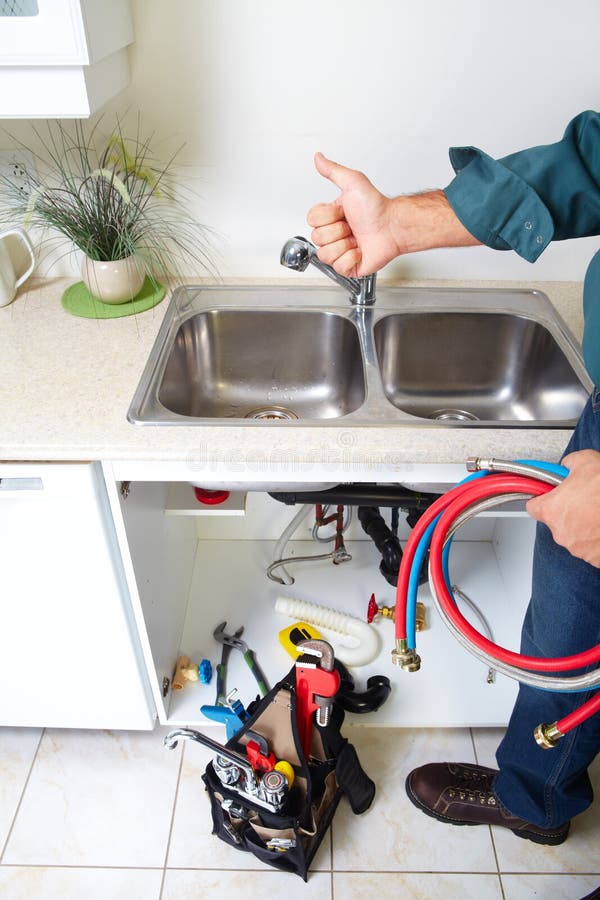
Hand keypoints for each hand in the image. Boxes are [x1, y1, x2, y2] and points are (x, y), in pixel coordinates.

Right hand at [307, 152, 401, 276]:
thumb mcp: (353, 182)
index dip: (328, 216)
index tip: (342, 211)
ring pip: (325, 255)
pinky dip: (351, 259)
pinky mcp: (348, 266)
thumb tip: (318, 157)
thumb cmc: (377, 207)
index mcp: (331, 217)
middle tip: (352, 226)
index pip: (312, 220)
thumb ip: (333, 170)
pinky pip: (338, 268)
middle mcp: (334, 234)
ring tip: (356, 239)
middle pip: (317, 238)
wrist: (393, 227)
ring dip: (344, 245)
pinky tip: (359, 250)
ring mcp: (340, 251)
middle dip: (338, 231)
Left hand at [526, 449, 599, 566]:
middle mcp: (560, 532)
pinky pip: (590, 547)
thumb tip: (566, 467)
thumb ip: (568, 465)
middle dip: (567, 511)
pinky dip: (596, 538)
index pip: (533, 507)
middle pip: (555, 521)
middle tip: (585, 500)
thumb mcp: (586, 461)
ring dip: (583, 525)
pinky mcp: (594, 559)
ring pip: (574, 535)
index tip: (548, 496)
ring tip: (598, 512)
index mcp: (552, 509)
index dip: (541, 499)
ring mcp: (578, 548)